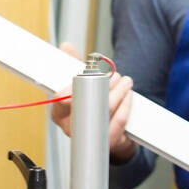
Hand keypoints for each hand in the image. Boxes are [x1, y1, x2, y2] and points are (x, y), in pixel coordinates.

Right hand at [50, 42, 137, 161]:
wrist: (108, 127)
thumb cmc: (89, 103)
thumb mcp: (79, 81)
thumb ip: (73, 63)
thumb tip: (66, 46)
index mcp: (59, 112)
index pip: (60, 101)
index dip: (68, 92)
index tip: (82, 79)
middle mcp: (72, 127)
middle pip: (87, 107)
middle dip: (104, 88)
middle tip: (115, 77)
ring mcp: (90, 136)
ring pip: (105, 115)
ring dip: (119, 94)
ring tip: (125, 82)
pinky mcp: (108, 142)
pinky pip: (118, 124)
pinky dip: (126, 107)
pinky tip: (129, 96)